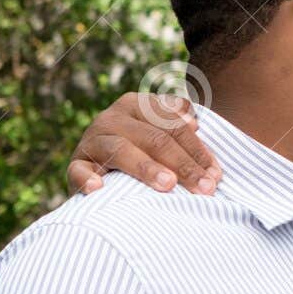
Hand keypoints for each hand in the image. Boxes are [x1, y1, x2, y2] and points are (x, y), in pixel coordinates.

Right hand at [68, 93, 222, 194]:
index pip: (174, 126)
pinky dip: (87, 178)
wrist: (99, 171)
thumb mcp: (160, 134)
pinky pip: (79, 170)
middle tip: (204, 187)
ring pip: (123, 150)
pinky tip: (99, 188)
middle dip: (184, 164)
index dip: (198, 150)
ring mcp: (93, 140)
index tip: (216, 175)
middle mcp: (113, 117)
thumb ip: (180, 128)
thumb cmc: (142, 152)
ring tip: (168, 185)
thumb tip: (197, 125)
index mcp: (137, 105)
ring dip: (146, 168)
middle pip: (155, 138)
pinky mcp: (76, 164)